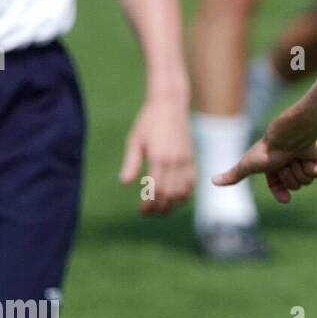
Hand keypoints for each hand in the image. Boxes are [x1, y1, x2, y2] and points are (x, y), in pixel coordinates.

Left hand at [119, 97, 194, 213]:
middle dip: (160, 207)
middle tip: (149, 212)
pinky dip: (185, 195)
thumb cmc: (148, 121)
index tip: (142, 210)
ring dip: (172, 204)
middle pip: (170, 194)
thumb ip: (131, 163)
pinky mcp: (192, 159)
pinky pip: (192, 183)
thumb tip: (124, 182)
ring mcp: (186, 161)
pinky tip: (175, 199)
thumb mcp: (135, 140)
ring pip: (183, 192)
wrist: (170, 105)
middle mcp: (175, 161)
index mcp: (159, 157)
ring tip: (161, 209)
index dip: (150, 204)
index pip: (157, 189)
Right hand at [214, 136, 316, 203]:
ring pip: (307, 180)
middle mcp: (291, 161)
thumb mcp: (247, 165)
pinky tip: (307, 156)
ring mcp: (306, 158)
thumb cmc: (267, 150)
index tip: (285, 200)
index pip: (281, 187)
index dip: (282, 193)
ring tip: (295, 157)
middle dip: (290, 178)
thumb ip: (233, 175)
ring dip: (299, 171)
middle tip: (286, 164)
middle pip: (295, 186)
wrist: (288, 136)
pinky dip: (311, 166)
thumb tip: (213, 181)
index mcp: (277, 164)